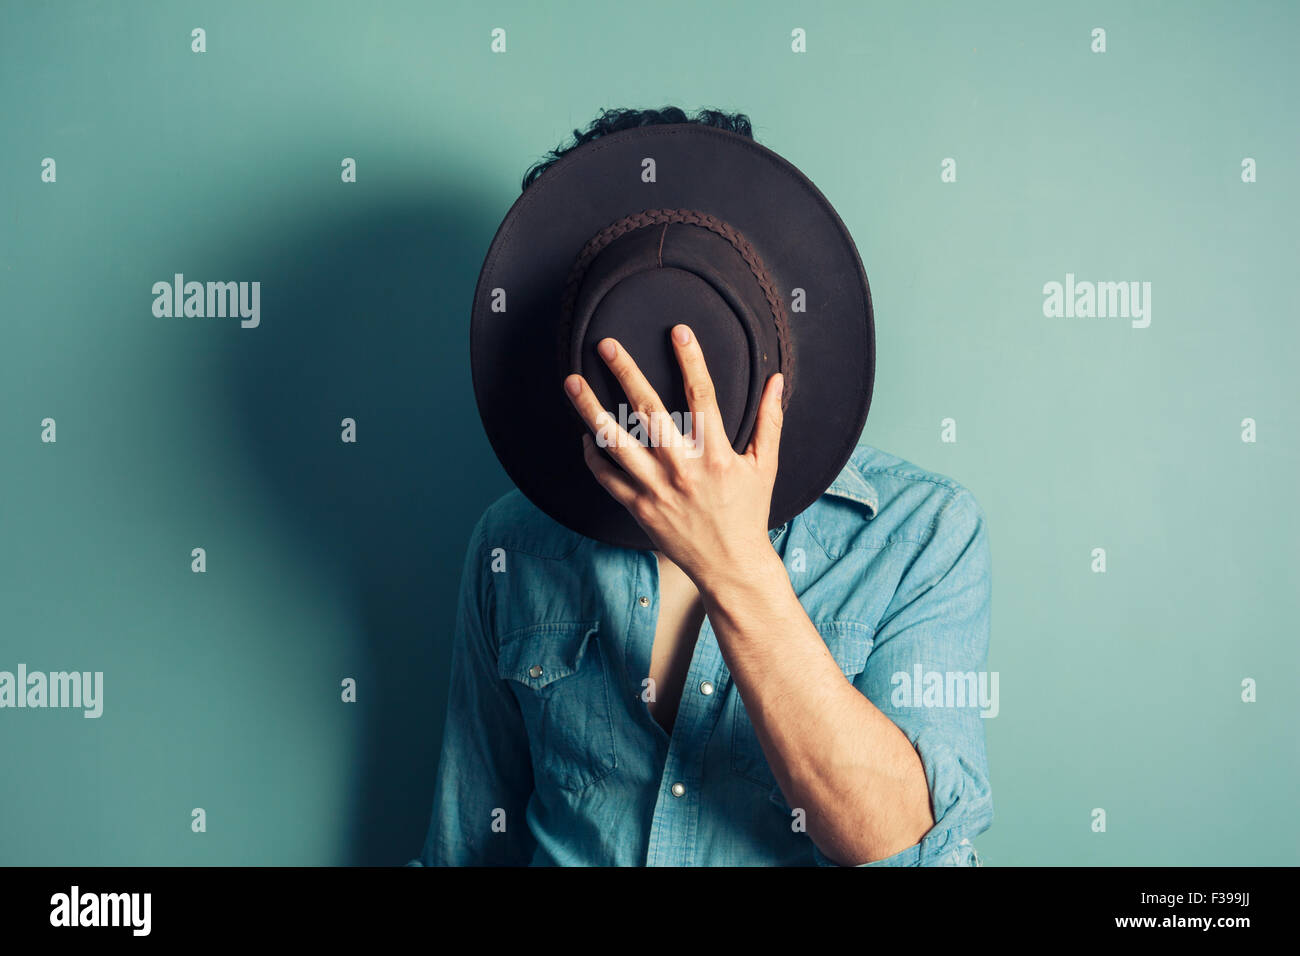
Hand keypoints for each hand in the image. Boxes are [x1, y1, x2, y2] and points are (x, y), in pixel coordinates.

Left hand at [562, 323, 784, 591]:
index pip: (701, 395)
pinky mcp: (639, 507)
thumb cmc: (748, 512)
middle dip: (625, 372)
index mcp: (715, 454)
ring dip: (590, 410)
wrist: (730, 566)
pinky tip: (586, 435)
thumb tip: (776, 379)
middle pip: (646, 410)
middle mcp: (682, 468)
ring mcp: (656, 488)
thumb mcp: (765, 465)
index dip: (691, 360)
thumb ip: (769, 420)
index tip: (678, 332)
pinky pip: (607, 476)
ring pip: (615, 442)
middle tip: (606, 344)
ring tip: (573, 383)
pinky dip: (593, 454)